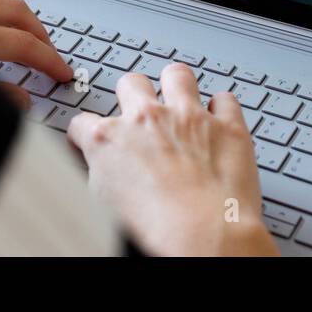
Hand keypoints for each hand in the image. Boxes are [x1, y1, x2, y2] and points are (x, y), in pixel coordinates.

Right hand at [67, 63, 276, 255]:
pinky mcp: (227, 126)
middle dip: (132, 94)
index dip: (86, 132)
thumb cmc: (154, 229)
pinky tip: (219, 115)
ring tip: (179, 96)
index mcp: (110, 139)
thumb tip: (101, 171)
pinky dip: (223, 107)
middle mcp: (147, 119)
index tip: (91, 138)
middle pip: (131, 84)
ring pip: (177, 75)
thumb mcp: (102, 205)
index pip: (84, 122)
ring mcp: (189, 117)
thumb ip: (99, 174)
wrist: (201, 235)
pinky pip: (225, 100)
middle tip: (139, 113)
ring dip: (176, 84)